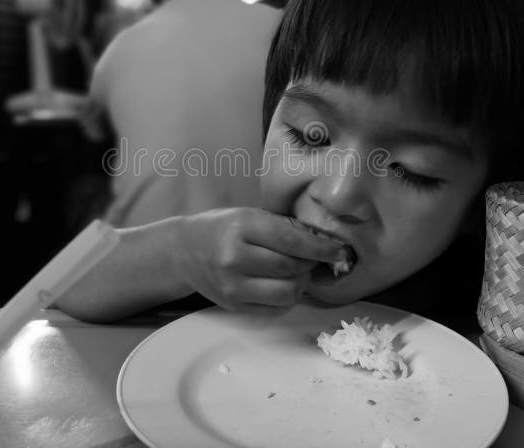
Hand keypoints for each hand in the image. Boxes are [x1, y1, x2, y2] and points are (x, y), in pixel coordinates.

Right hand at [173, 208, 347, 314]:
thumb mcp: (249, 215)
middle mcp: (234, 257)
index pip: (292, 241)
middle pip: (292, 268)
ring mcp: (233, 286)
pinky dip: (287, 298)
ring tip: (297, 272)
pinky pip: (275, 309)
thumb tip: (323, 241)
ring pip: (287, 293)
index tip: (340, 251)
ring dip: (301, 283)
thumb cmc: (221, 228)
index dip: (321, 248)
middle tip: (313, 258)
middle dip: (311, 264)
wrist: (183, 251)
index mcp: (241, 227)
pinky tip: (281, 284)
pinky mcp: (233, 306)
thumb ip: (283, 227)